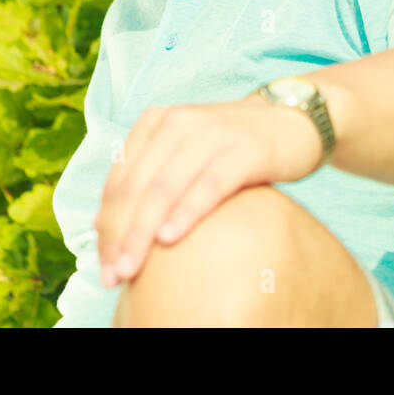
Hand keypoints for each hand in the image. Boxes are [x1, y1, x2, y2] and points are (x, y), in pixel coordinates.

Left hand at [95, 91, 324, 287]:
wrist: (293, 119)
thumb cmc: (233, 146)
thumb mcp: (184, 154)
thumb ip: (146, 181)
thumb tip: (100, 225)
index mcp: (156, 123)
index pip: (119, 181)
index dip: (106, 227)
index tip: (103, 265)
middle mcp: (179, 123)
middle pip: (137, 187)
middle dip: (120, 235)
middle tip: (113, 275)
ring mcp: (212, 133)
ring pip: (165, 187)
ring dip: (143, 231)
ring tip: (132, 266)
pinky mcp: (245, 149)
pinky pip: (209, 184)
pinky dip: (186, 211)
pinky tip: (171, 237)